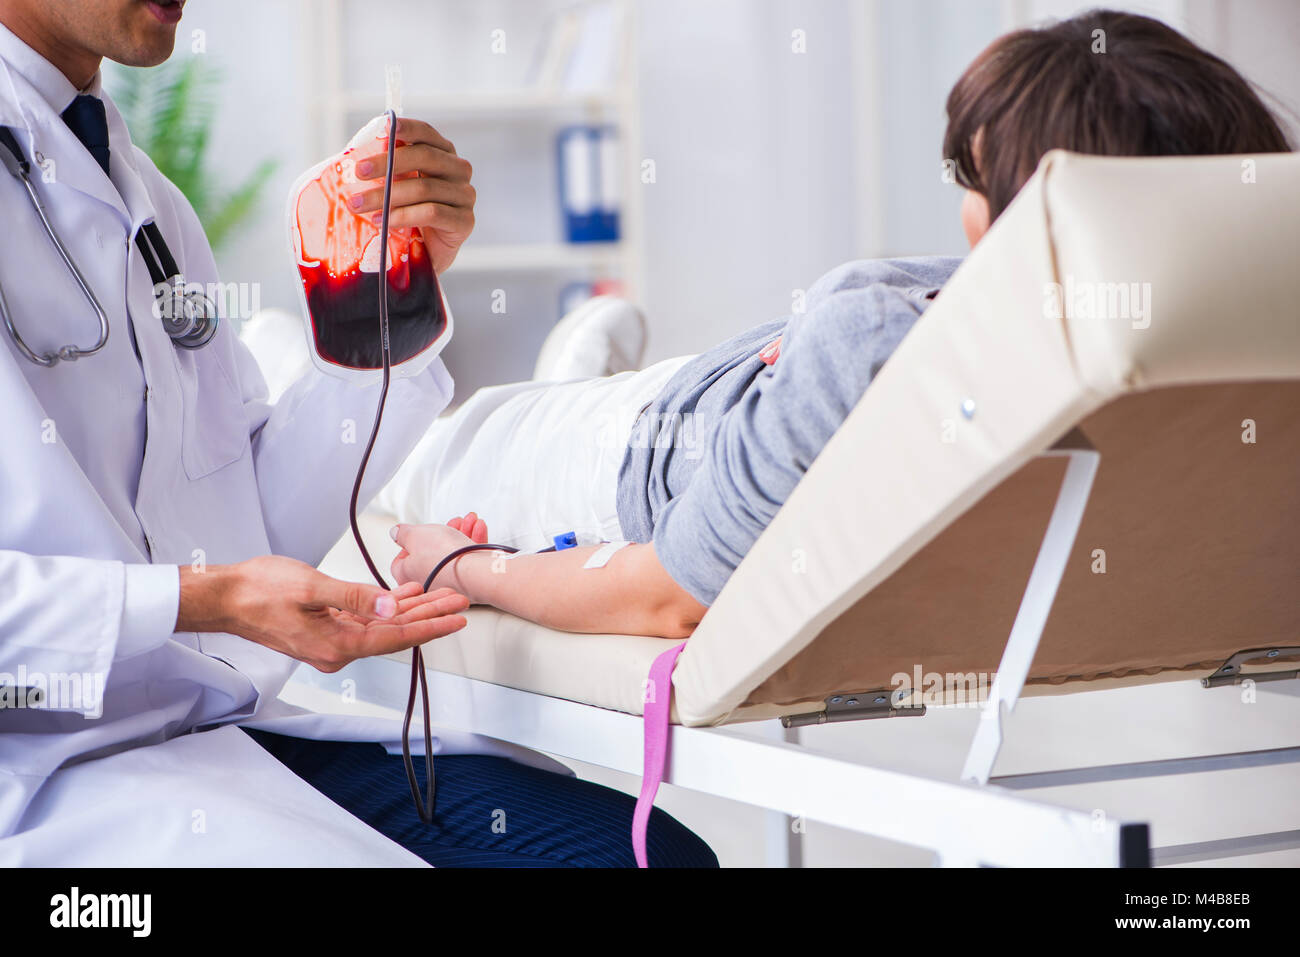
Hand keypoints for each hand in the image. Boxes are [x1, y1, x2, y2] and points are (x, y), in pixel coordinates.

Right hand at [177, 555, 469, 672]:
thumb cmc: (259, 591)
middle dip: (430, 615)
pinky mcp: (326, 627)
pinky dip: (386, 604)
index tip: (457, 619)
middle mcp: (337, 649)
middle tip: (461, 602)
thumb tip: (390, 606)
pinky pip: (365, 618)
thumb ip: (354, 597)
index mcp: (336, 644)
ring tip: (443, 594)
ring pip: (383, 624)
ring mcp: (331, 639)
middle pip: (395, 632)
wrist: (224, 597)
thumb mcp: (311, 587)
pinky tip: (405, 592)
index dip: (430, 626)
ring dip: (412, 608)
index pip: (395, 636)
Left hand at [346, 118, 475, 273]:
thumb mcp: (396, 186)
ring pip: (424, 188)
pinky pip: (432, 213)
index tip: (383, 127)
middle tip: (358, 172)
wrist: (427, 255)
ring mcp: (465, 196)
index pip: (427, 133)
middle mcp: (459, 171)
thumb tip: (363, 152)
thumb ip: (388, 167)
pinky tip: (383, 222)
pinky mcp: (465, 221)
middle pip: (425, 157)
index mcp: (443, 154)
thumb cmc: (408, 215)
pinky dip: (403, 216)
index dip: (407, 127)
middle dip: (387, 163)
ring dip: (387, 196)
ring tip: (359, 205)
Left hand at [390, 511, 489, 591]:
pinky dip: (472, 543)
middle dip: (444, 532)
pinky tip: (477, 529)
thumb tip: (396, 533)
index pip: (401, 559)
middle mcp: (426, 583)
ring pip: (451, 555)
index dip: (411, 542)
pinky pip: (466, 561)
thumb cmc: (443, 556)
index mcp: (406, 575)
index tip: (420, 533)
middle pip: (430, 553)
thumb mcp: (415, 534)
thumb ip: (403, 532)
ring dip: (461, 533)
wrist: (474, 571)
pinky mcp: (468, 585)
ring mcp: (448, 585)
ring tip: (468, 521)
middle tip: (451, 522)